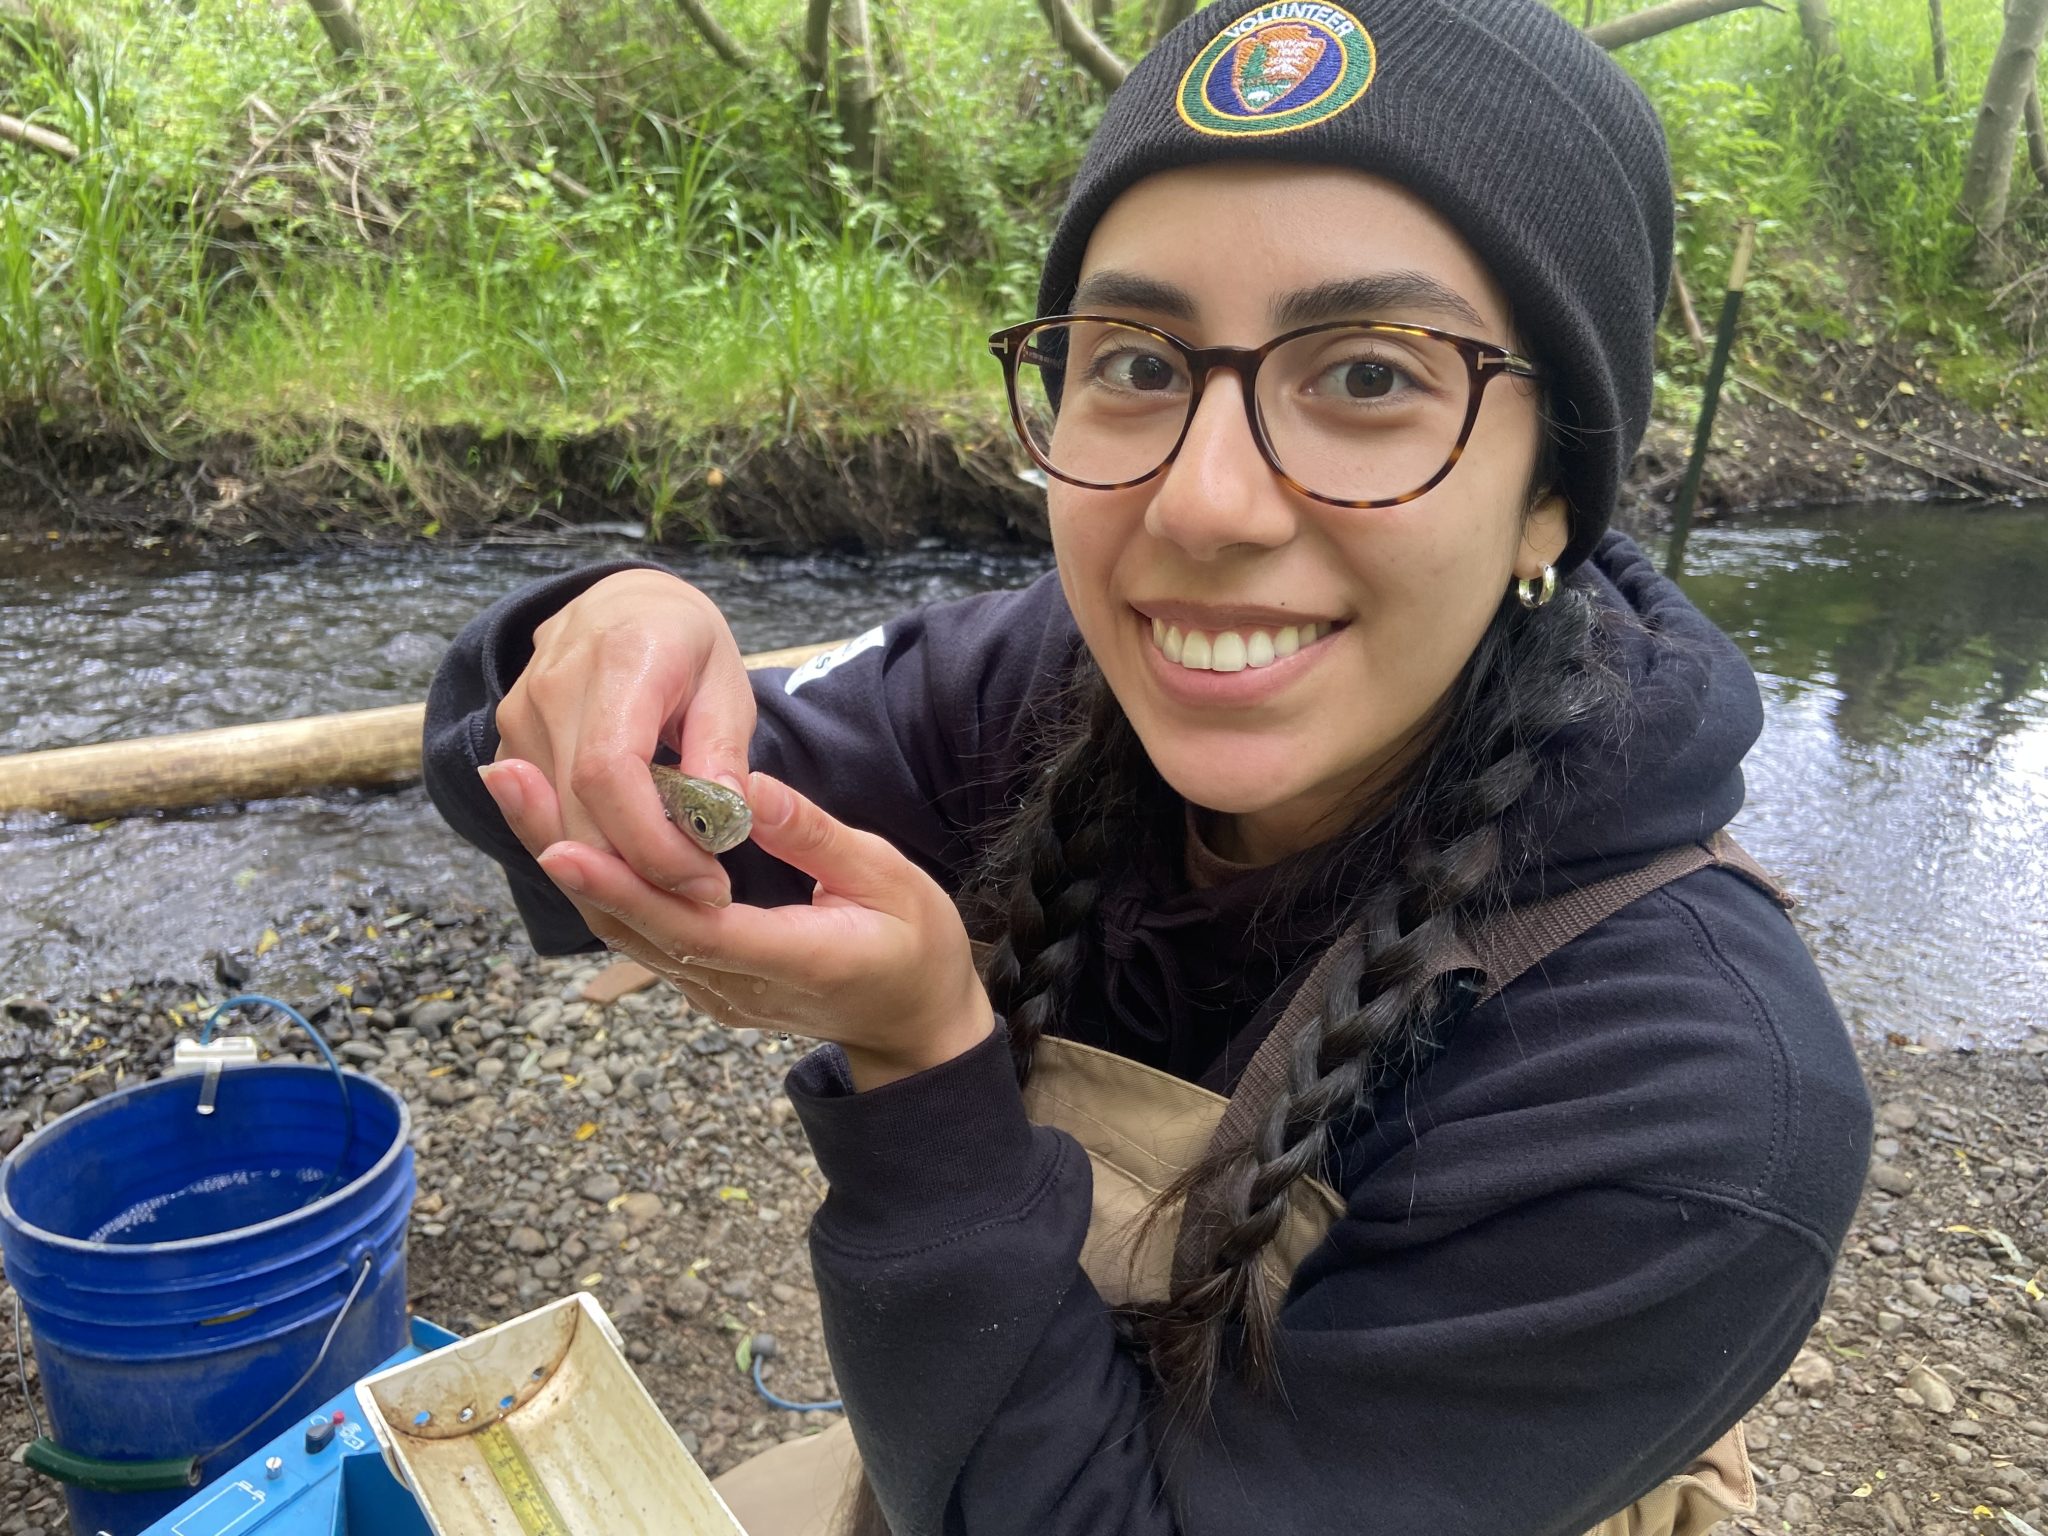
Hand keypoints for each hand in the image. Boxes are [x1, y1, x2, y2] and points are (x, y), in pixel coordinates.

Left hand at [482, 764, 994, 1090]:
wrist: (912, 1024)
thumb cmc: (913, 943)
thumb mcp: (888, 877)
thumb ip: (813, 835)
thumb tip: (745, 788)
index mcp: (791, 961)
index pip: (691, 927)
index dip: (624, 889)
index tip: (563, 844)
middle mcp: (734, 988)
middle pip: (632, 928)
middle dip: (564, 855)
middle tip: (508, 780)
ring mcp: (712, 991)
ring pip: (622, 933)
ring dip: (565, 863)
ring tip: (514, 789)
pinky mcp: (701, 980)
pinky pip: (637, 933)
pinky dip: (594, 882)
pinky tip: (558, 829)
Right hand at [492, 568, 751, 913]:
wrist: (623, 604)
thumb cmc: (686, 645)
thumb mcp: (727, 683)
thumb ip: (721, 750)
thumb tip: (723, 823)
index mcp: (619, 658)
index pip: (610, 773)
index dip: (653, 843)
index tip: (707, 880)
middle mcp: (553, 685)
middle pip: (577, 811)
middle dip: (641, 872)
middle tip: (704, 895)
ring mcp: (520, 714)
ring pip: (555, 823)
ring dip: (615, 870)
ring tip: (678, 880)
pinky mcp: (510, 741)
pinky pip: (544, 814)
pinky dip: (591, 849)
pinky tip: (638, 858)